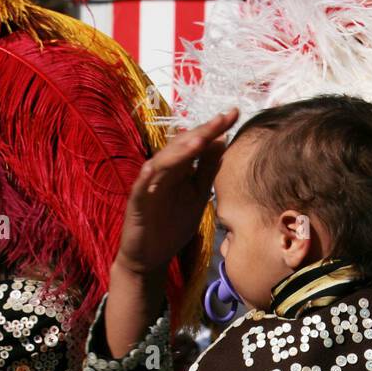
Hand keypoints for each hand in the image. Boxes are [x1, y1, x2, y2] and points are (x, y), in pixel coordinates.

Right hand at [114, 109, 237, 277]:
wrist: (151, 256)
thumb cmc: (172, 226)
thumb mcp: (197, 196)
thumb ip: (206, 171)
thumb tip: (222, 141)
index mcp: (178, 169)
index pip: (197, 143)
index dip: (214, 129)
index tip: (234, 113)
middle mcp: (162, 171)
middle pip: (180, 146)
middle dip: (202, 132)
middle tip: (222, 118)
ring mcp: (148, 185)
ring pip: (163, 162)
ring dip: (179, 151)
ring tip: (200, 140)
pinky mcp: (137, 202)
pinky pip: (141, 187)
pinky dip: (148, 177)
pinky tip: (155, 169)